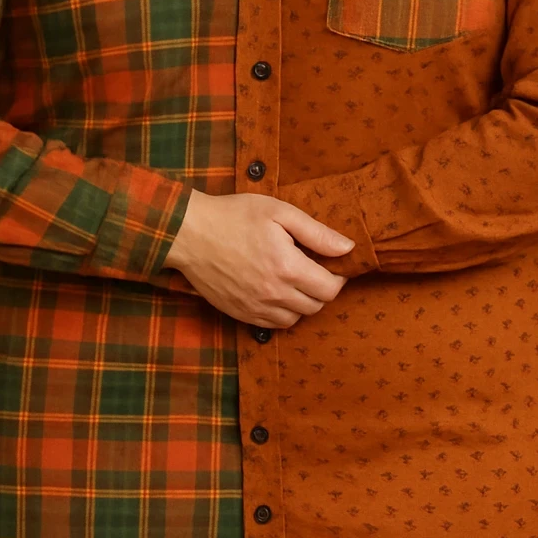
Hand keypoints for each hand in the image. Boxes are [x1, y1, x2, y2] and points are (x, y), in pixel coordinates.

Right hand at [162, 190, 352, 327]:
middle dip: (321, 289)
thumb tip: (348, 248)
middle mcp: (274, 294)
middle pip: (316, 306)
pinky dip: (281, 313)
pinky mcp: (240, 314)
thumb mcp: (279, 212)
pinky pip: (272, 325)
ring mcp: (255, 307)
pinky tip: (275, 292)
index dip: (338, 277)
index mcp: (287, 267)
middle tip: (312, 268)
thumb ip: (316, 233)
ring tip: (293, 280)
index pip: (330, 289)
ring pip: (295, 319)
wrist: (189, 233)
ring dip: (302, 303)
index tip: (331, 263)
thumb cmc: (234, 216)